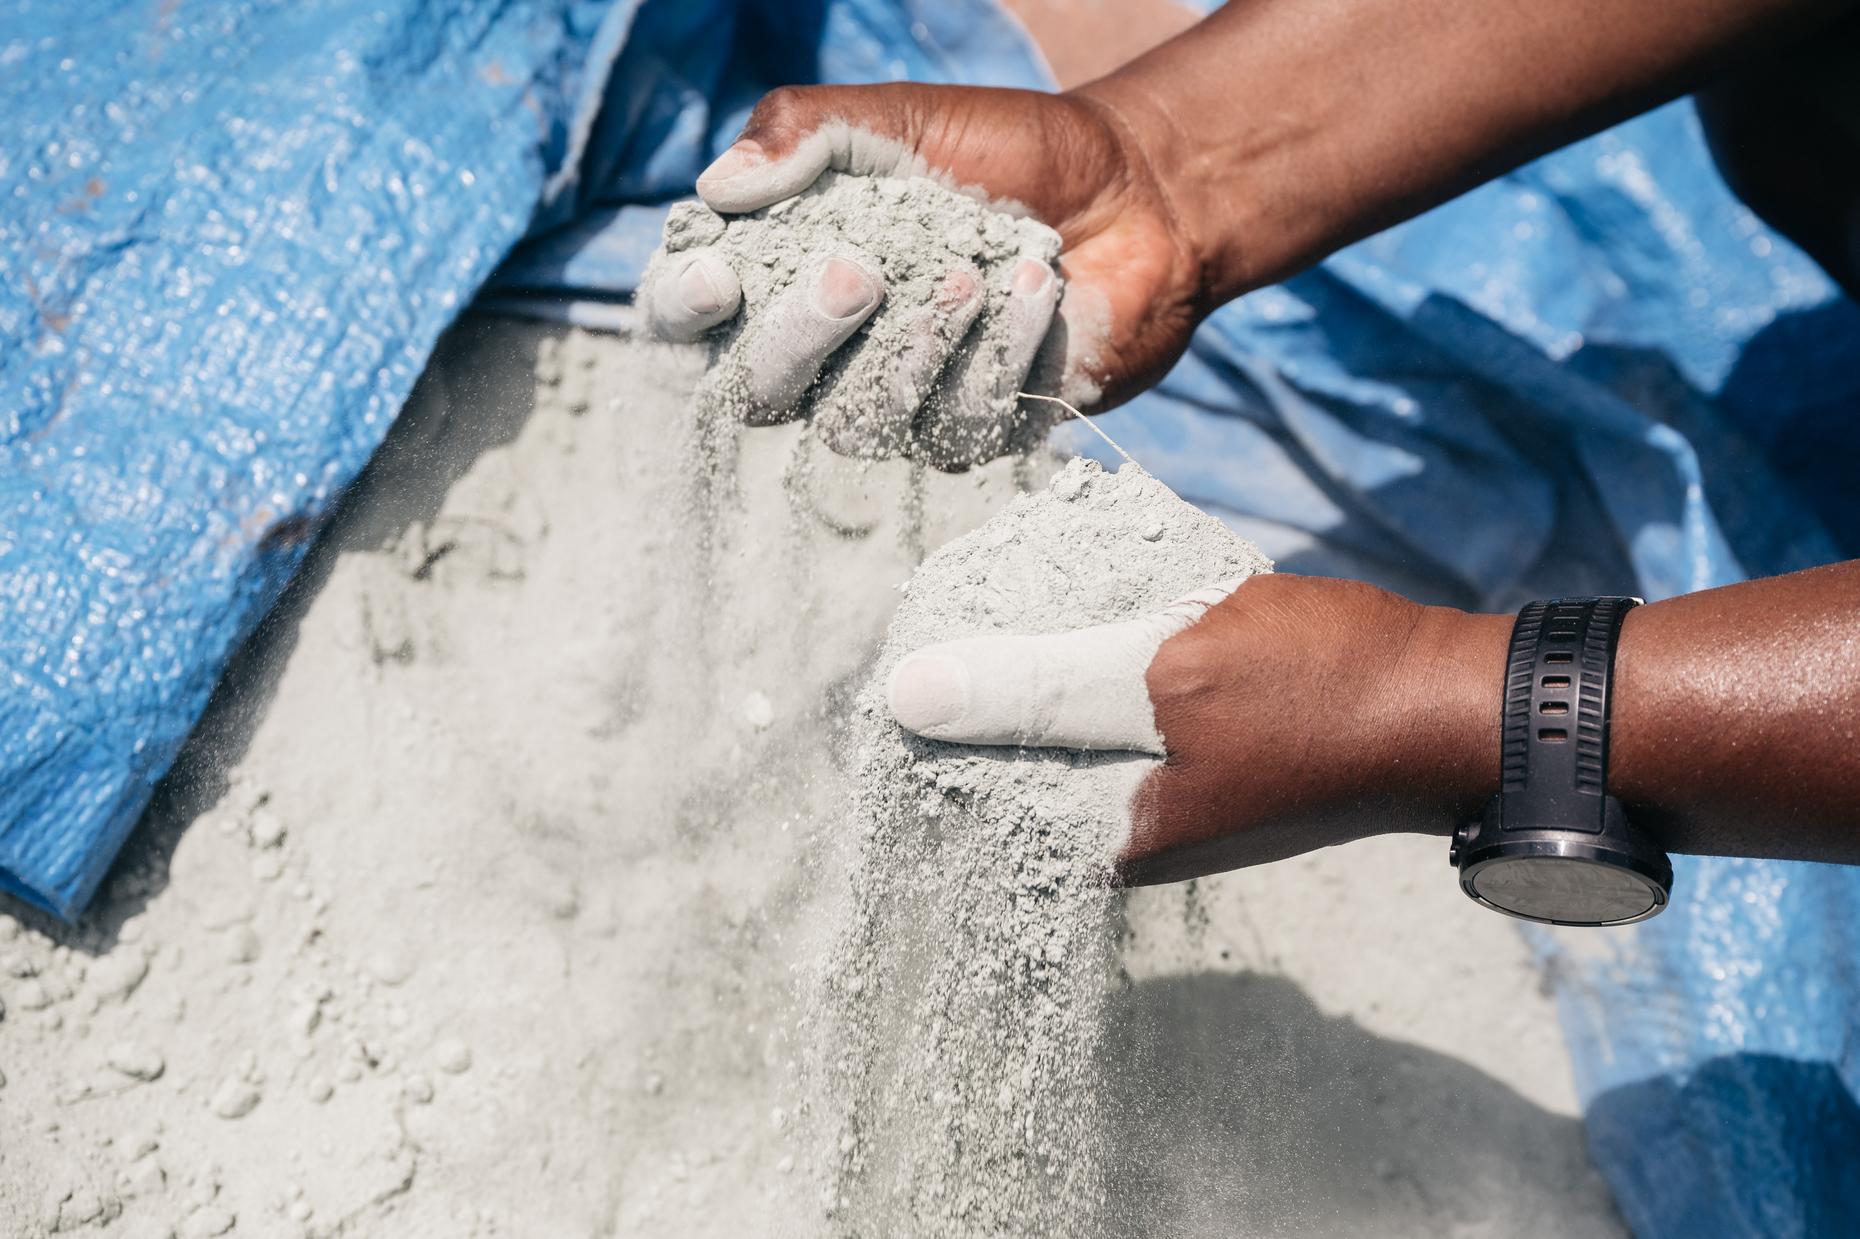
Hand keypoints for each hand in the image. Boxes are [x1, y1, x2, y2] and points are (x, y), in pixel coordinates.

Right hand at [643, 83, 1210, 467]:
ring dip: (913, 345)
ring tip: (971, 267)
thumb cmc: (1004, 152)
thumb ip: (805, 133)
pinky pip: (957, 424)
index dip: (685, 310)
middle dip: (802, 335)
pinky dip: (997, 348)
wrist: (1134, 194)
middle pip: (761, 390)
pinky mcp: (971, 437)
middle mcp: (823, 356)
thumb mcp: (900, 118)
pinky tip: (1033, 280)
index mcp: (782, 274)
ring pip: (858, 422)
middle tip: (855, 273)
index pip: (690, 319)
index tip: (717, 278)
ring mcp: (895, 407)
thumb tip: (719, 187)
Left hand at [887, 574, 1508, 883]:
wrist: (1449, 698)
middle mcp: (1127, 832)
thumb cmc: (1311, 691)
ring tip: (994, 590)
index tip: (890, 652)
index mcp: (1103, 841)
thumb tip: (907, 694)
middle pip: (1010, 759)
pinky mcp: (1201, 748)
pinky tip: (1078, 599)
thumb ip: (1032, 690)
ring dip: (1035, 662)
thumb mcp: (1157, 678)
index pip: (969, 798)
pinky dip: (1093, 655)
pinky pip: (1117, 705)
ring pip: (1064, 724)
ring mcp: (1168, 791)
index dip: (922, 728)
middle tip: (940, 603)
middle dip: (974, 687)